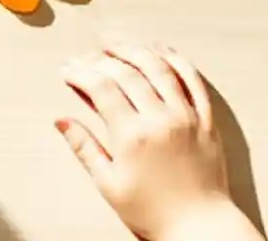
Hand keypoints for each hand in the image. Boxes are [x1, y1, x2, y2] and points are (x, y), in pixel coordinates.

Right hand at [57, 45, 262, 240]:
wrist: (200, 226)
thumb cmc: (154, 212)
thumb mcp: (108, 184)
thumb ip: (84, 147)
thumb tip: (62, 121)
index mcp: (132, 136)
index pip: (101, 88)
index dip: (80, 73)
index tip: (68, 71)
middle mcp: (161, 119)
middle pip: (127, 72)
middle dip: (101, 59)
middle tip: (85, 57)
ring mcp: (186, 116)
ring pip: (159, 68)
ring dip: (135, 50)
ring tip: (117, 45)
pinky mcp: (206, 119)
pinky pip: (192, 80)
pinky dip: (175, 60)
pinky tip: (160, 51)